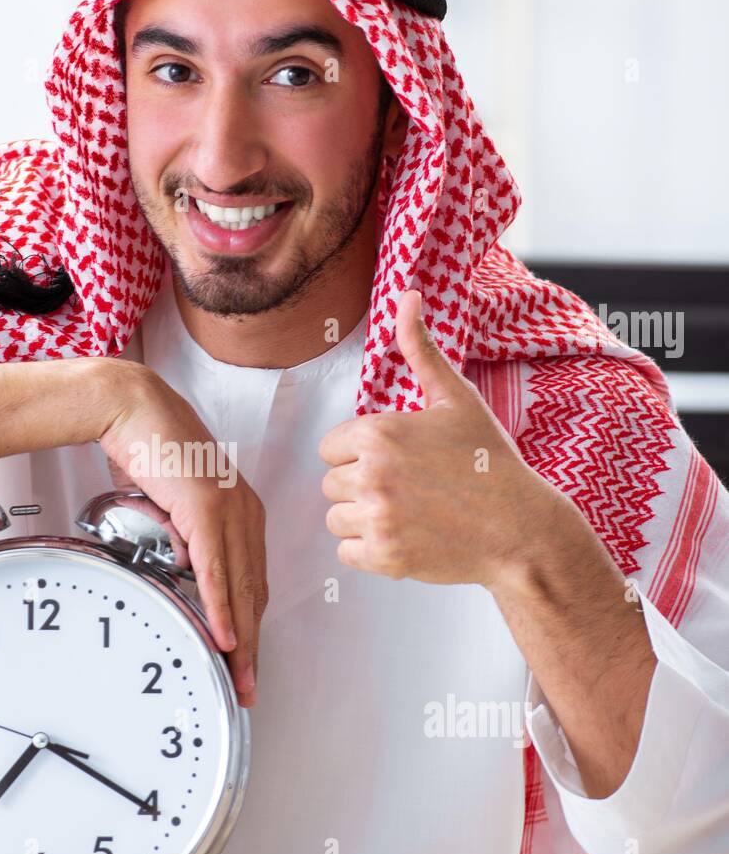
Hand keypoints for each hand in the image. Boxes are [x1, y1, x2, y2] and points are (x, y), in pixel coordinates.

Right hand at [100, 365, 267, 707]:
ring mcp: (230, 512)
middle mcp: (244, 512)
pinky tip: (222, 638)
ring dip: (240, 641)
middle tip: (248, 688)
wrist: (132, 410)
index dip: (251, 627)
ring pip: (240, 590)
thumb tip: (179, 564)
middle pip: (254, 594)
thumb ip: (183, 536)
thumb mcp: (171, 503)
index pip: (252, 581)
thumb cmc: (150, 448)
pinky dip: (219, 610)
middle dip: (253, 648)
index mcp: (241, 511)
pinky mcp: (206, 511)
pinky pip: (215, 573)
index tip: (248, 662)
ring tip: (237, 677)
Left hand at [318, 289, 561, 589]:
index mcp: (377, 433)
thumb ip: (421, 350)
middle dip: (361, 487)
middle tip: (409, 489)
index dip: (360, 454)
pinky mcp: (383, 558)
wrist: (521, 528)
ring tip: (408, 513)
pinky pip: (346, 553)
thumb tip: (407, 295)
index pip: (331, 447)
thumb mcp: (456, 399)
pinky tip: (406, 537)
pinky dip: (369, 550)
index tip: (399, 461)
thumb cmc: (490, 461)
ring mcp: (377, 518)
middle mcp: (371, 474)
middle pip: (331, 483)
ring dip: (363, 519)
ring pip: (336, 518)